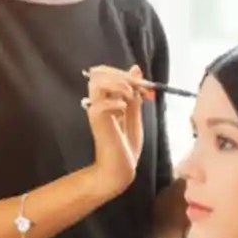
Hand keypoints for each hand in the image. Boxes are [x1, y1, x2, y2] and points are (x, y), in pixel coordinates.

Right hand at [83, 65, 149, 197]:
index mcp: (105, 98)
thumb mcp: (135, 113)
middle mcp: (97, 102)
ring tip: (130, 99)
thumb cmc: (126, 145)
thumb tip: (135, 68)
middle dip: (121, 75)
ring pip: (97, 82)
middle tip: (137, 89)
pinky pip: (101, 104)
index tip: (142, 85)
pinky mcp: (96, 121)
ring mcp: (95, 111)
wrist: (121, 169)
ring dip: (118, 86)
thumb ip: (134, 92)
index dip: (123, 72)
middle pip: (98, 72)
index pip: (104, 71)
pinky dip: (117, 103)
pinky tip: (124, 112)